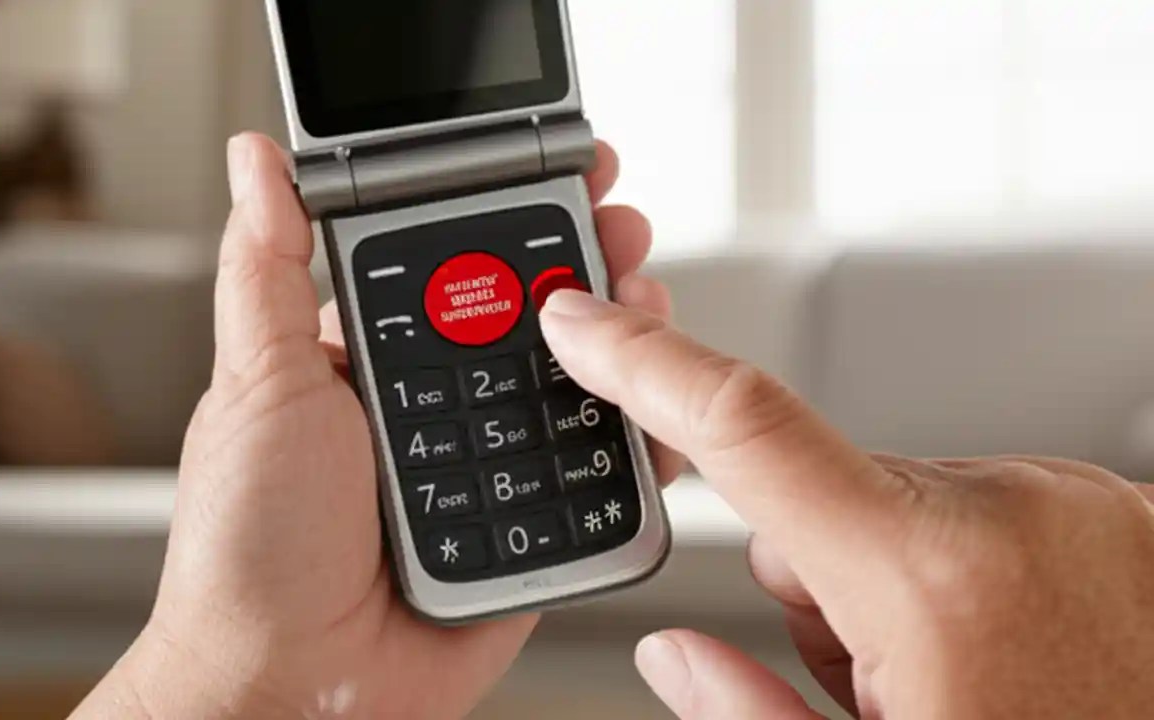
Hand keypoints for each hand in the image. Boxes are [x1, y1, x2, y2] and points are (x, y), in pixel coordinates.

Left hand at [72, 134, 679, 718]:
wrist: (288, 689)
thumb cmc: (249, 548)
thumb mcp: (255, 386)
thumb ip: (267, 271)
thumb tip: (255, 164)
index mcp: (374, 358)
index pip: (458, 264)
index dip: (515, 214)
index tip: (568, 173)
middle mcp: (436, 404)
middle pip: (531, 319)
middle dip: (588, 269)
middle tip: (627, 237)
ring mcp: (487, 466)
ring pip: (573, 390)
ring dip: (624, 345)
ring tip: (650, 307)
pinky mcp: (528, 531)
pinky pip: (594, 480)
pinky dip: (637, 445)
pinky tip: (662, 408)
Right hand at [539, 290, 1153, 719]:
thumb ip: (748, 717)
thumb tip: (675, 658)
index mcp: (935, 580)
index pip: (745, 428)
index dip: (643, 363)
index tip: (583, 322)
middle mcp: (1020, 512)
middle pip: (831, 497)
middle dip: (823, 576)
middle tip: (883, 686)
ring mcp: (1087, 506)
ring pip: (911, 507)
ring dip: (904, 580)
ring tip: (963, 681)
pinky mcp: (1127, 513)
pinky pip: (994, 511)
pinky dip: (977, 572)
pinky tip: (1015, 654)